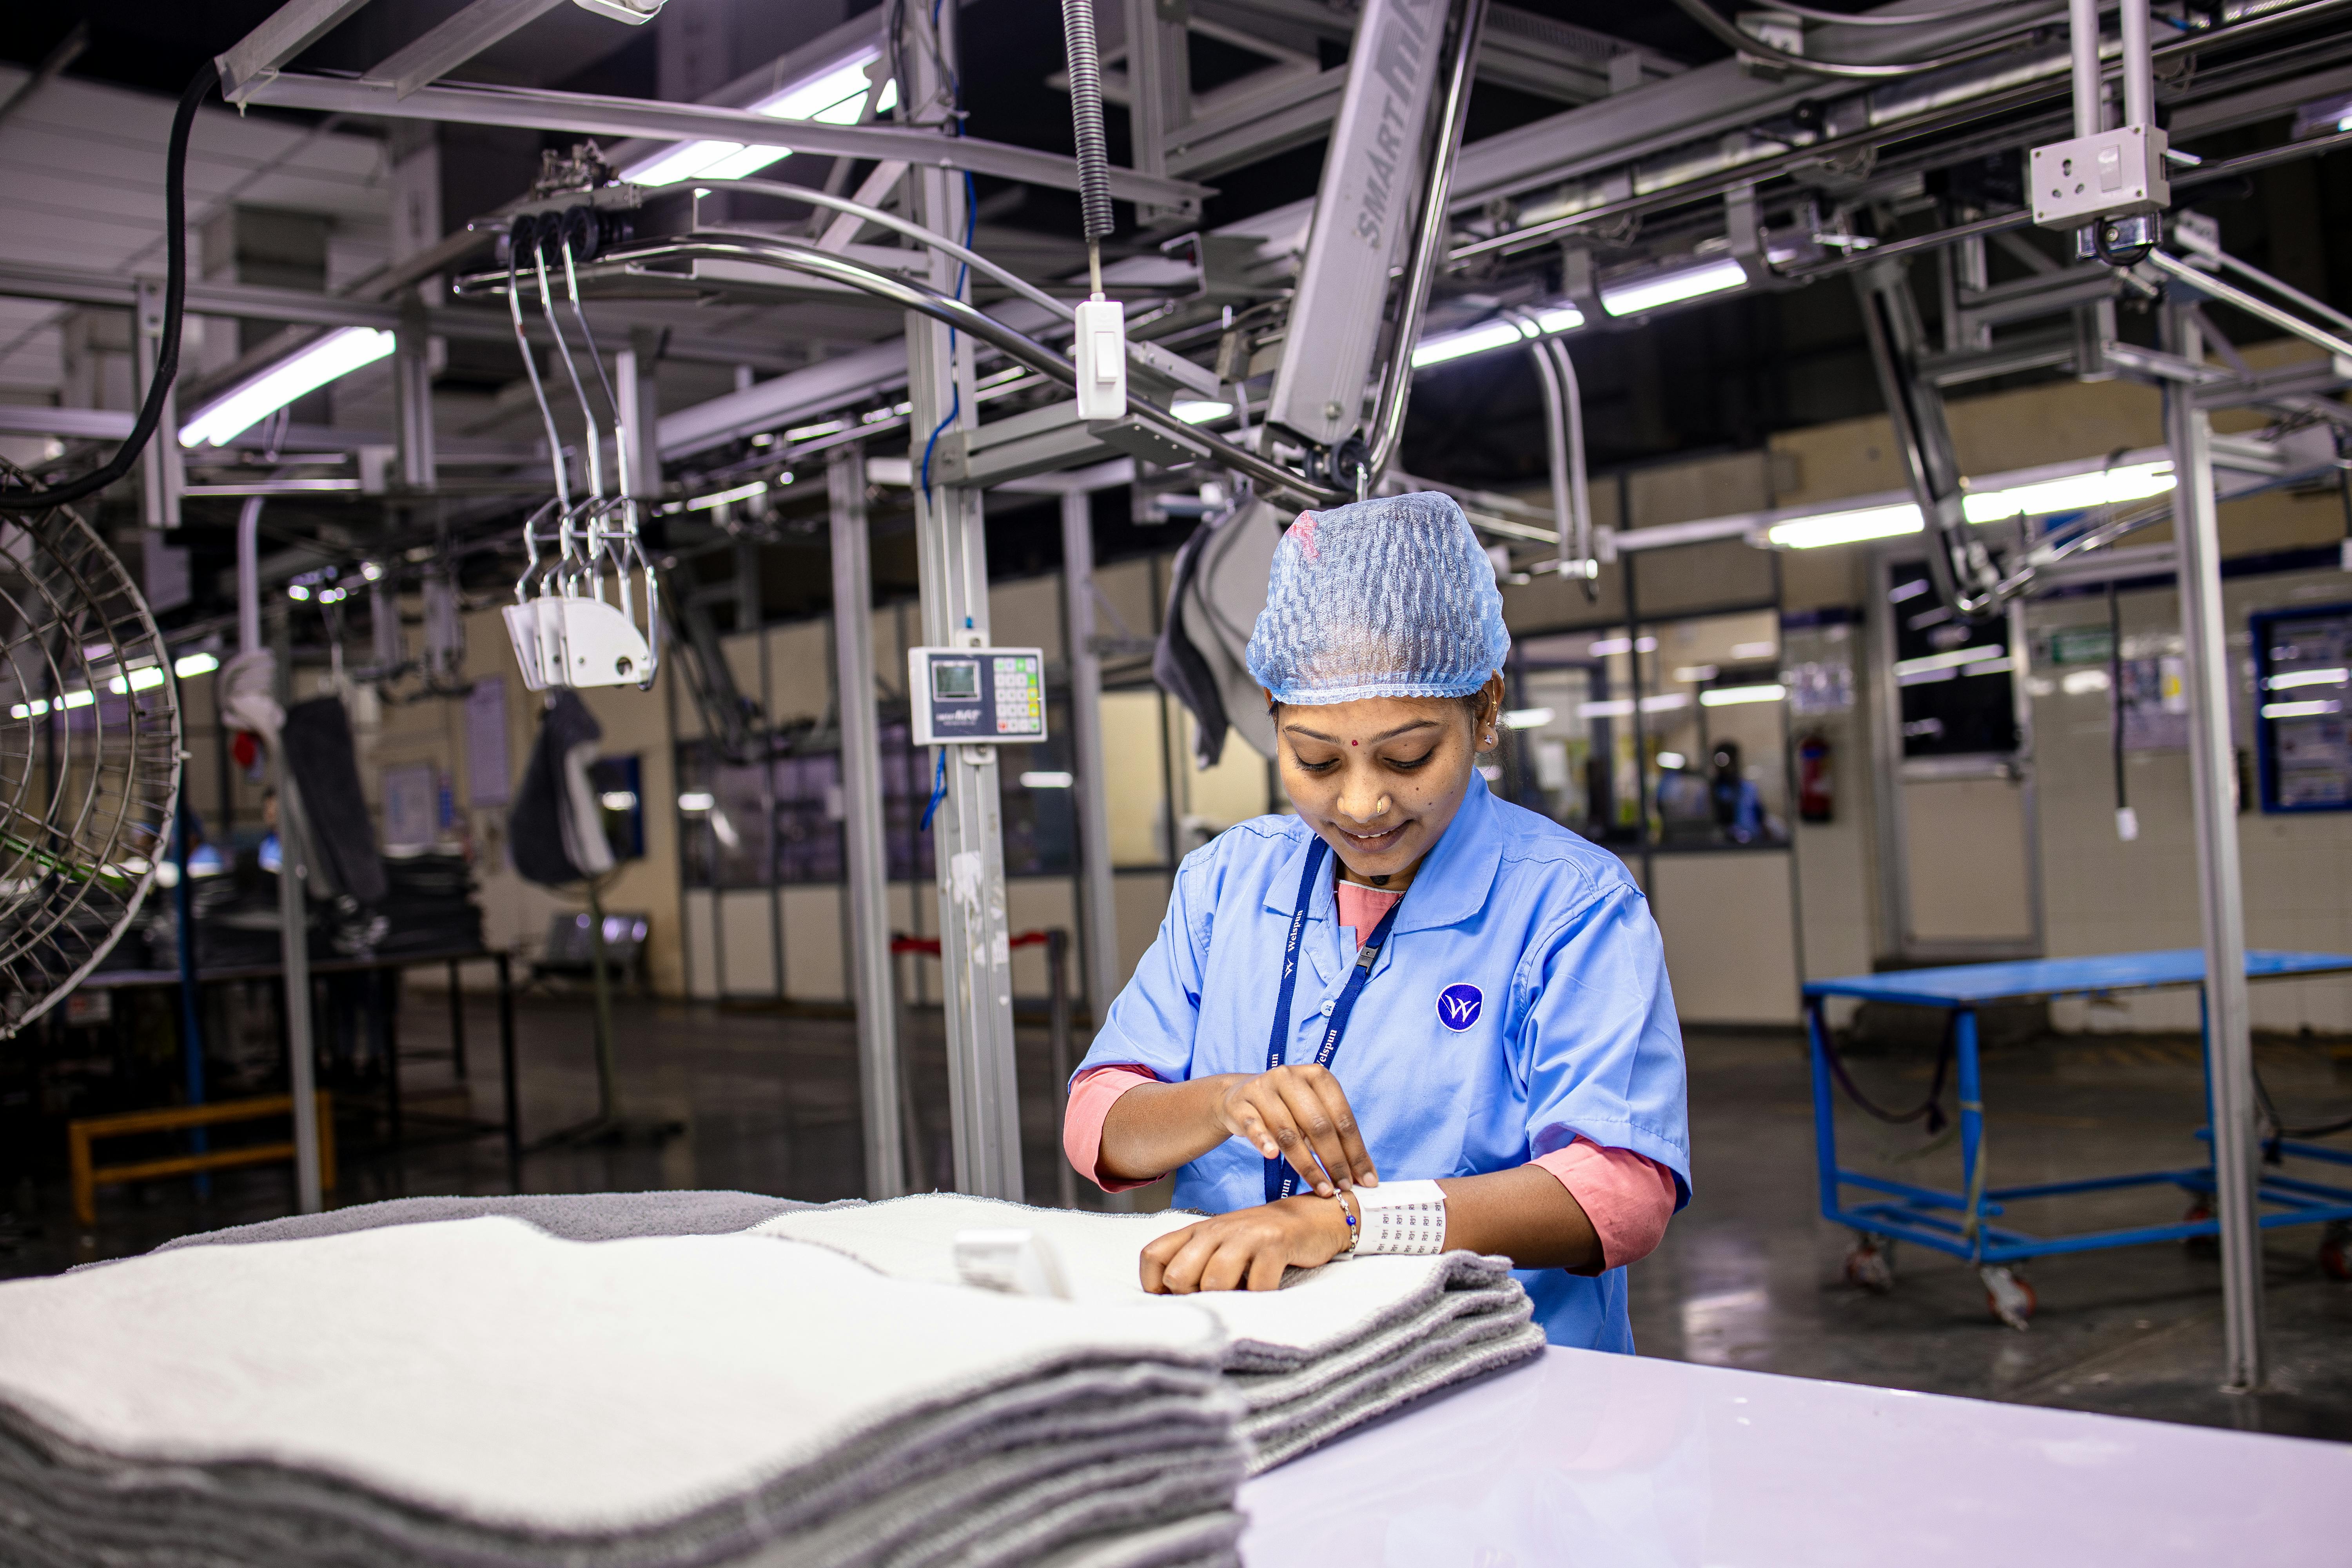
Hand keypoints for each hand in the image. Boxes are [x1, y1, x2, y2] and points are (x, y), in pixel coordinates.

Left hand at [1140, 1195, 1353, 1292]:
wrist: (1311, 1219)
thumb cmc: (1259, 1241)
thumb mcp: (1221, 1245)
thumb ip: (1195, 1264)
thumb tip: (1170, 1302)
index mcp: (1197, 1231)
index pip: (1152, 1256)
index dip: (1155, 1286)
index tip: (1176, 1301)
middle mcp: (1215, 1230)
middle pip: (1178, 1276)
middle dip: (1192, 1297)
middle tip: (1215, 1298)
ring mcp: (1245, 1235)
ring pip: (1213, 1282)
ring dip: (1225, 1300)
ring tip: (1240, 1296)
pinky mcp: (1275, 1244)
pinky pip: (1257, 1285)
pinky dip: (1259, 1298)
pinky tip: (1264, 1293)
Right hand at [1215, 1064, 1376, 1197]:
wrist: (1239, 1095)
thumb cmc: (1287, 1109)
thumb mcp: (1313, 1114)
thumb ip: (1336, 1138)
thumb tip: (1365, 1176)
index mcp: (1317, 1076)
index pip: (1342, 1117)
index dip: (1355, 1151)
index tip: (1365, 1180)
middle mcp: (1290, 1077)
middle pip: (1318, 1125)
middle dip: (1335, 1161)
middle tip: (1344, 1188)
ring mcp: (1263, 1089)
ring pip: (1289, 1132)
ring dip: (1307, 1165)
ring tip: (1322, 1188)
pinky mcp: (1241, 1104)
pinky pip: (1254, 1126)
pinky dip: (1263, 1141)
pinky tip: (1272, 1156)